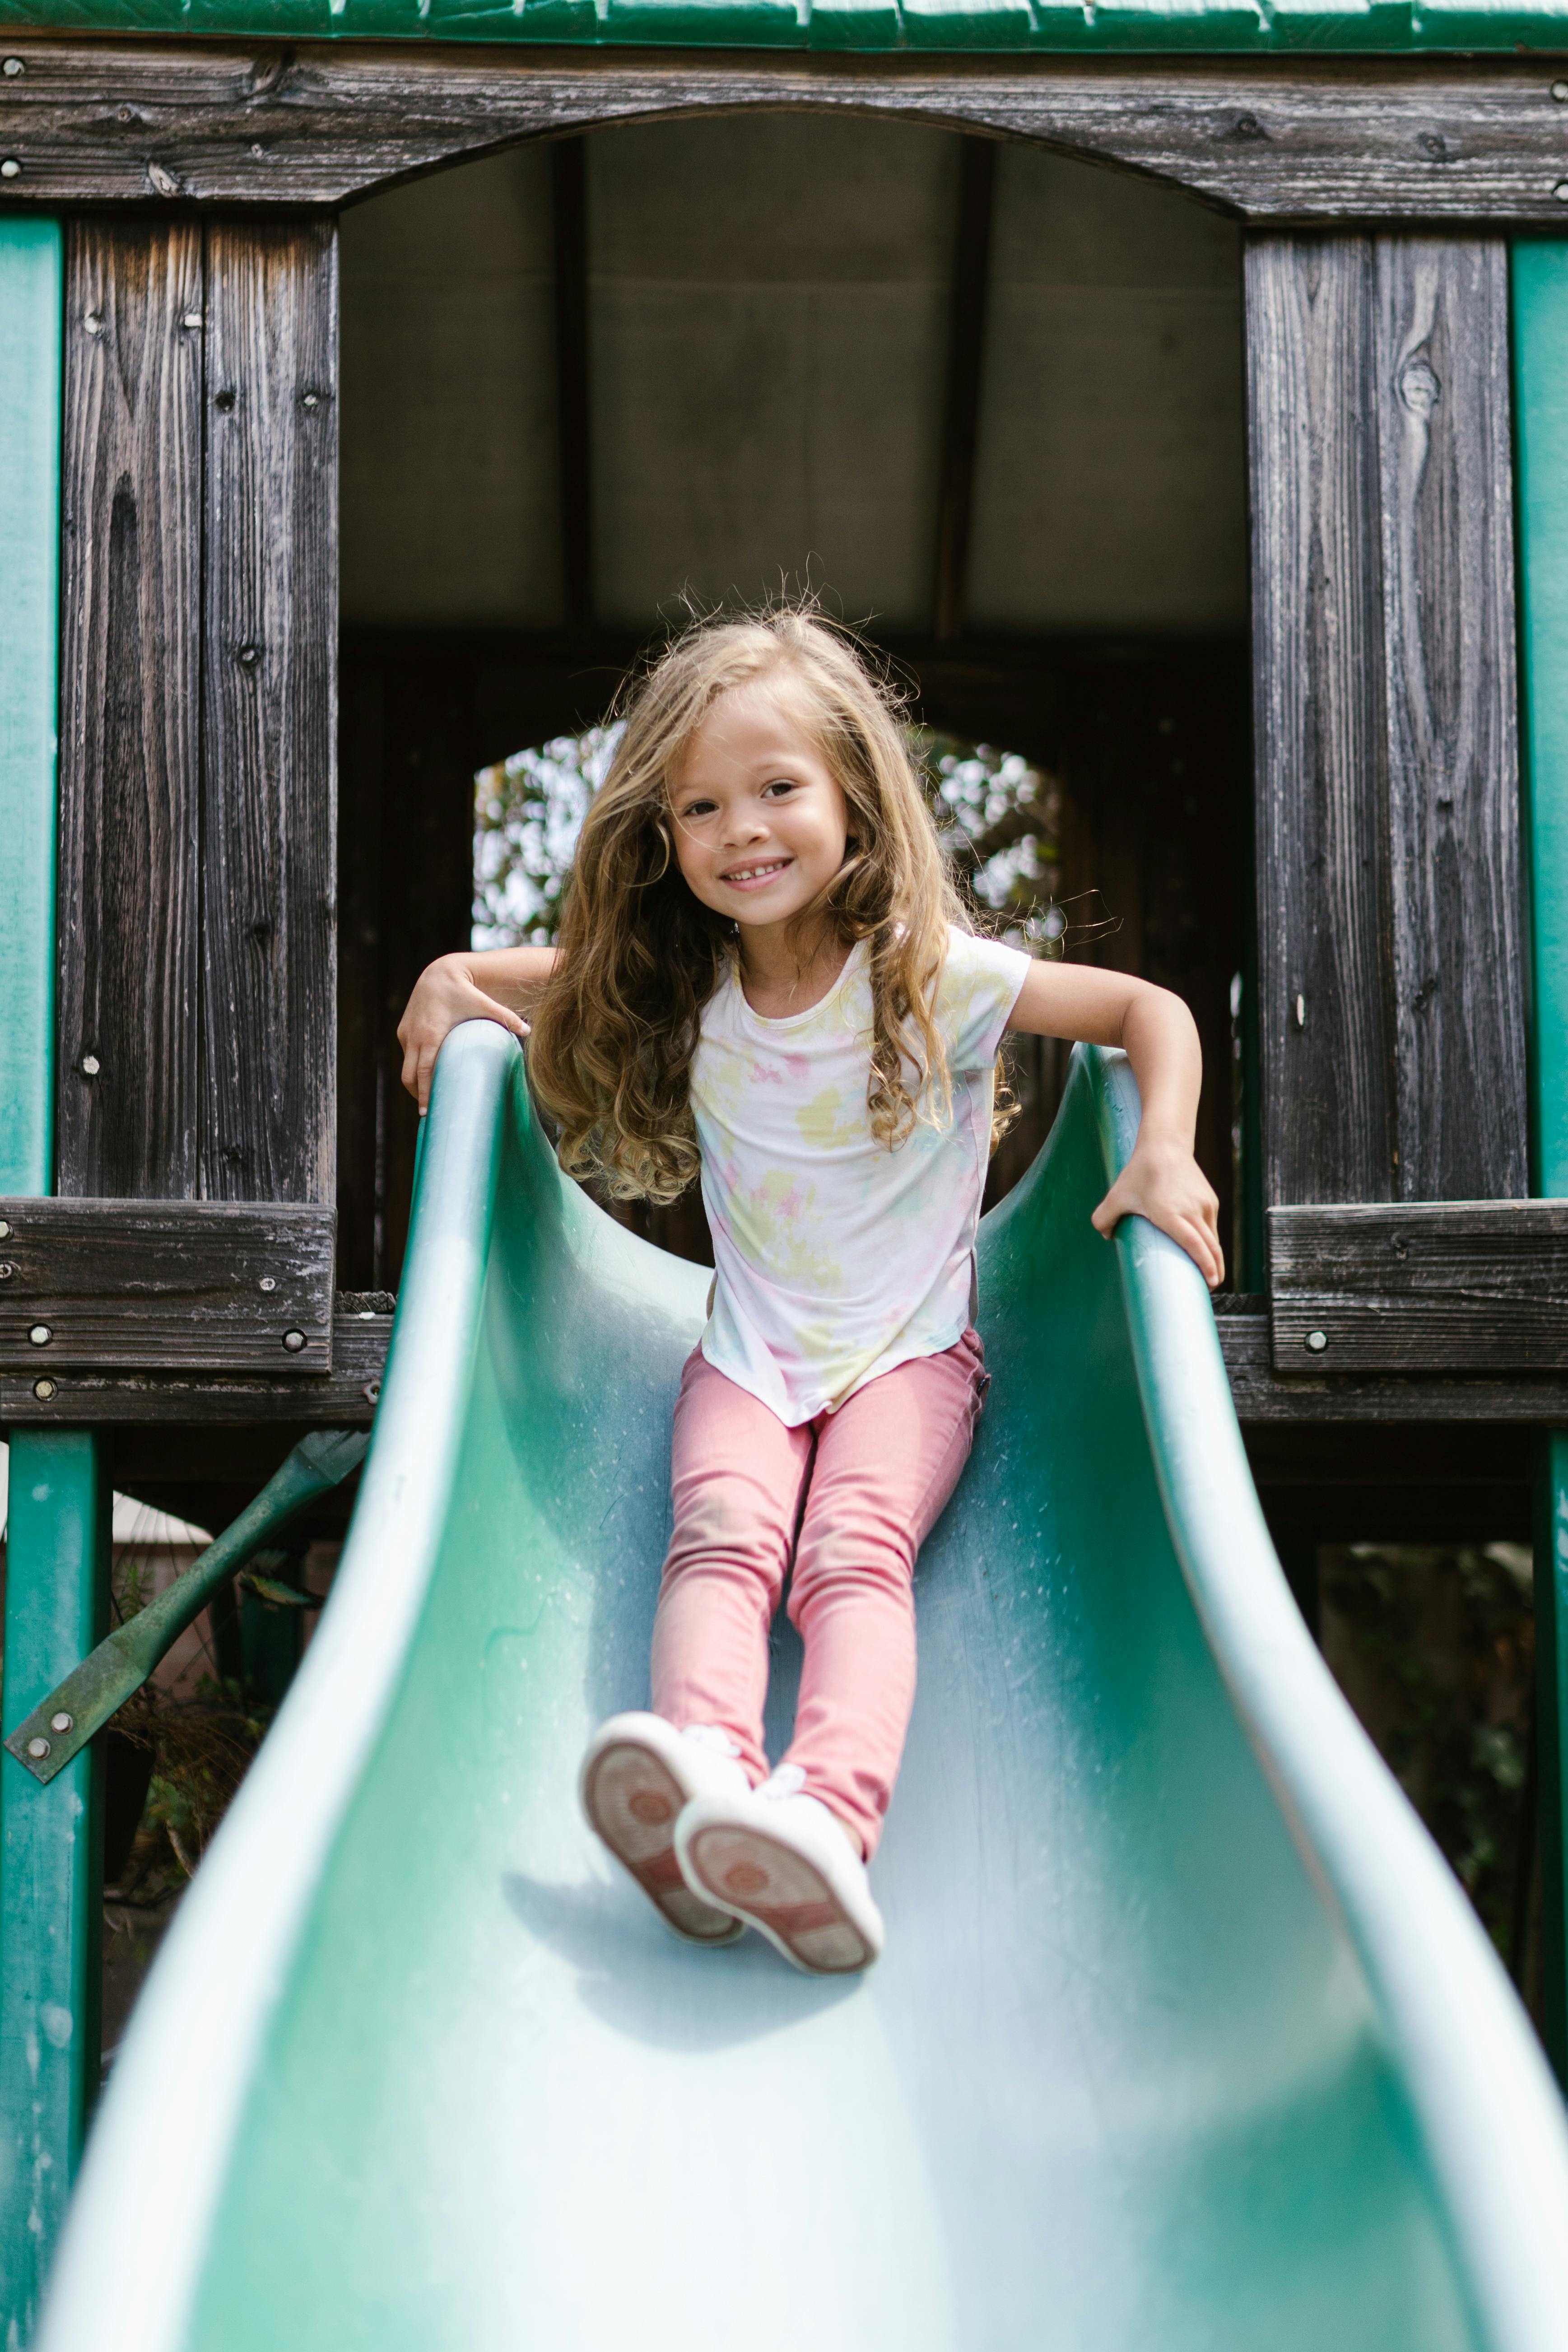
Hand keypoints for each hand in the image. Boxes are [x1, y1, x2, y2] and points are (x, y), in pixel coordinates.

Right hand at [396, 953, 530, 1113]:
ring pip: (406, 1067)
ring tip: (427, 1098)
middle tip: (428, 1112)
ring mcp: (406, 1034)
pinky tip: (425, 1076)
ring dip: (414, 1083)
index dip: (423, 1093)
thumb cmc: (464, 991)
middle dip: (417, 1095)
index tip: (426, 1111)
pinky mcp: (402, 1030)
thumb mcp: (484, 1003)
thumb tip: (529, 1030)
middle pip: (409, 1076)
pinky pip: (406, 1055)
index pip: (423, 1071)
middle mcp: (414, 1036)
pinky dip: (413, 1067)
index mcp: (432, 1034)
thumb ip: (506, 1018)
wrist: (439, 972)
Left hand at [1091, 1136, 1224, 1288]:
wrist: (1165, 1145)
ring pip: (1213, 1239)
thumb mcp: (1116, 1196)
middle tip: (1210, 1288)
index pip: (1194, 1244)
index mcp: (1170, 1213)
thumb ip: (1103, 1218)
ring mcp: (1204, 1205)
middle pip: (1210, 1247)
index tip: (1210, 1283)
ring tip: (1210, 1276)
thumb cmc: (1139, 1172)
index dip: (1204, 1265)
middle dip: (1214, 1271)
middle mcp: (1192, 1210)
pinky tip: (1206, 1253)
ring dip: (1214, 1259)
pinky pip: (1212, 1227)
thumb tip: (1106, 1237)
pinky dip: (1211, 1243)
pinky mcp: (1210, 1201)